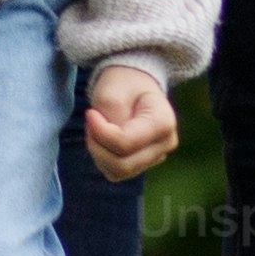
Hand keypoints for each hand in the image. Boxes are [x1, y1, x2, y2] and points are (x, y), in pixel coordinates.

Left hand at [78, 63, 179, 181]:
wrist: (134, 82)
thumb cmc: (124, 83)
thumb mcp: (112, 93)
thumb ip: (110, 119)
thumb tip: (106, 144)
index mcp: (163, 123)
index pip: (125, 144)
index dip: (100, 133)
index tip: (90, 113)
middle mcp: (165, 144)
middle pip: (122, 165)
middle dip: (98, 146)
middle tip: (90, 122)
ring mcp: (156, 156)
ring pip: (117, 172)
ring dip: (99, 152)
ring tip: (97, 128)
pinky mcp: (143, 164)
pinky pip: (115, 173)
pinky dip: (102, 158)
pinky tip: (102, 138)